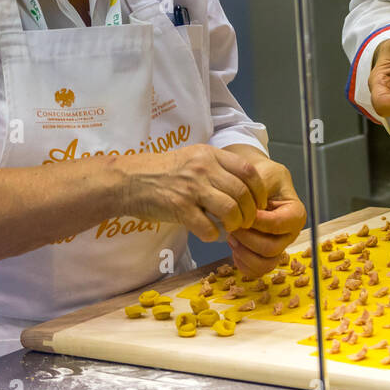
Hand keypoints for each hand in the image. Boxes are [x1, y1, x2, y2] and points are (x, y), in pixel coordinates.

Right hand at [120, 144, 265, 240]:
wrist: (129, 180)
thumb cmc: (164, 171)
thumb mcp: (194, 158)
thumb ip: (218, 168)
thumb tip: (244, 188)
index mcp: (211, 155)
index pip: (248, 171)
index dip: (259, 191)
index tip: (259, 203)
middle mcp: (204, 169)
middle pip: (242, 193)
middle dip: (251, 212)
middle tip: (248, 221)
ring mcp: (191, 188)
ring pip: (230, 210)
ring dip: (235, 224)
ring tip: (231, 228)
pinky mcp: (179, 208)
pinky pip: (207, 226)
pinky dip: (214, 234)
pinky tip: (211, 234)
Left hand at [225, 155, 306, 277]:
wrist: (251, 183)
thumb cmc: (260, 177)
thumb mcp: (262, 175)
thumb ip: (257, 190)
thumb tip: (249, 209)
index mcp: (295, 214)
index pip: (277, 225)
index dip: (257, 222)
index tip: (242, 213)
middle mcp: (290, 234)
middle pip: (270, 249)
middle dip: (247, 238)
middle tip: (233, 226)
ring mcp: (279, 246)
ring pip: (264, 263)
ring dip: (244, 253)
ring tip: (232, 237)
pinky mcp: (266, 255)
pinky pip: (257, 270)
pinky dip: (243, 263)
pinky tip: (234, 248)